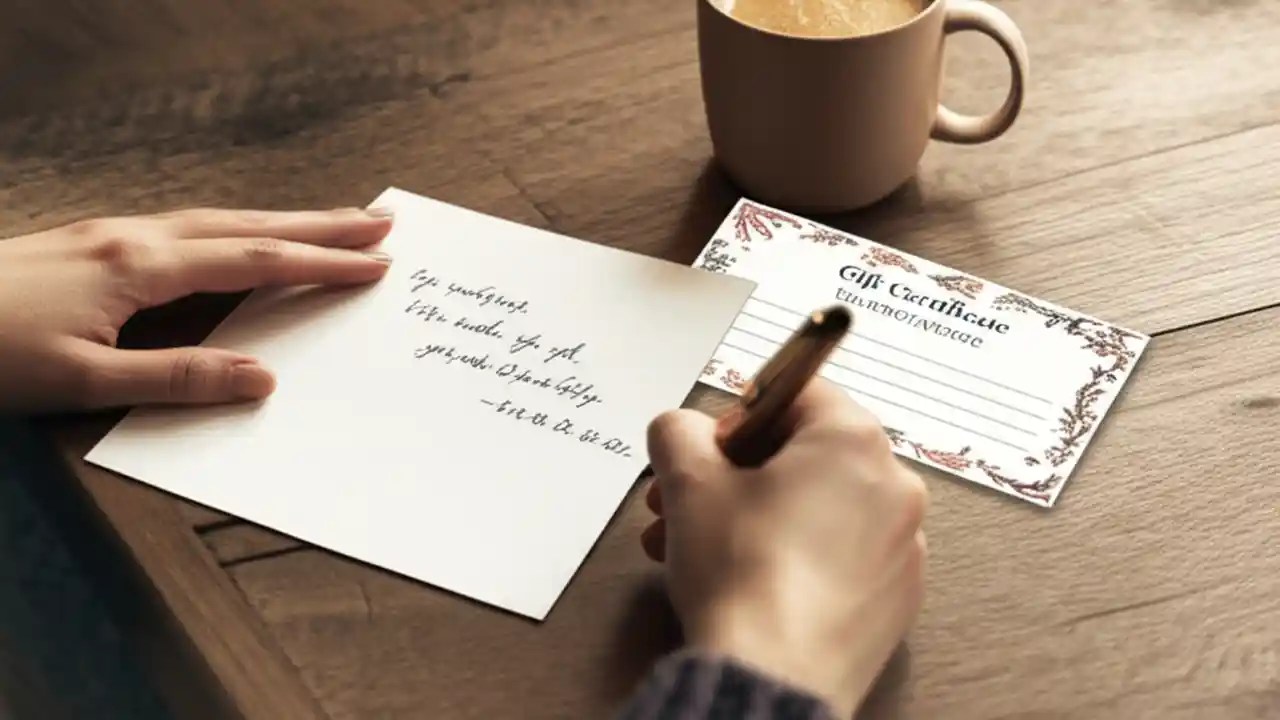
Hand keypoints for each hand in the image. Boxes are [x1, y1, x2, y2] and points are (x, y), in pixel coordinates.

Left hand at [0, 207, 393, 412]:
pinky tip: (238, 237)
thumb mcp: (84, 382)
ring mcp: (110, 233)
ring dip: (280, 218)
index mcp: (141, 268)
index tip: (376, 263)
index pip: (255, 260)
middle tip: (379, 219)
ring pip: (217, 218)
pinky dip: (234, 227)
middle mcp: (133, 237)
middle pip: (247, 223)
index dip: (320, 262)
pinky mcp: (91, 242)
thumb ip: (178, 377)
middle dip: (318, 222)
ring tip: (329, 221)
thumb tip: (262, 378)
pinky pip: (185, 227)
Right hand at [642, 380, 927, 716]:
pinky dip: (794, 557)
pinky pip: (839, 556)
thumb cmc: (740, 573)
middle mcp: (894, 485)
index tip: (707, 450)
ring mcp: (902, 546)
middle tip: (684, 500)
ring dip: (752, 516)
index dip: (739, 415)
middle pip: (804, 454)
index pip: (797, 391)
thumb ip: (676, 431)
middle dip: (734, 475)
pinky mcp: (895, 597)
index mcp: (854, 439)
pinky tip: (744, 583)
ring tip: (693, 548)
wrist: (771, 677)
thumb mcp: (687, 480)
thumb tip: (680, 430)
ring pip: (817, 508)